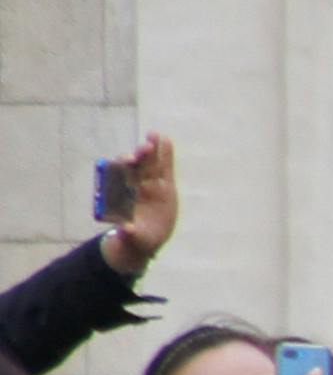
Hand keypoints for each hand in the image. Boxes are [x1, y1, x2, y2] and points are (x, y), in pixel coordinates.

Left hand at [99, 135, 175, 273]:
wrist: (147, 239)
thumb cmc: (135, 239)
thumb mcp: (132, 239)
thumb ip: (128, 233)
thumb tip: (125, 229)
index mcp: (126, 195)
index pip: (123, 177)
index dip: (124, 167)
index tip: (127, 161)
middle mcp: (135, 186)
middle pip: (137, 166)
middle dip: (139, 155)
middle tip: (144, 147)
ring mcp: (150, 184)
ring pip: (151, 164)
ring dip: (153, 149)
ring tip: (155, 134)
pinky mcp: (165, 186)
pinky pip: (165, 168)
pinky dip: (166, 155)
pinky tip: (166, 140)